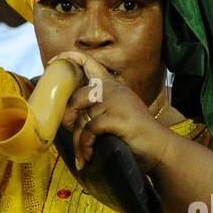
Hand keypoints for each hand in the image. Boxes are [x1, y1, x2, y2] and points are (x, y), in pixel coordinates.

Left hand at [56, 53, 172, 169]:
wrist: (160, 148)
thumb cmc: (136, 135)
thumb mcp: (117, 113)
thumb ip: (98, 108)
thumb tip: (71, 115)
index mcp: (113, 86)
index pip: (90, 63)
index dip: (70, 57)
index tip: (53, 61)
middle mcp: (114, 89)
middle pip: (77, 95)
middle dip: (68, 116)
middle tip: (70, 132)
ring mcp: (116, 102)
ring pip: (82, 115)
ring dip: (77, 138)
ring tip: (82, 151)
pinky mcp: (117, 117)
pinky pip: (90, 129)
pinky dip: (86, 145)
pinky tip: (89, 155)